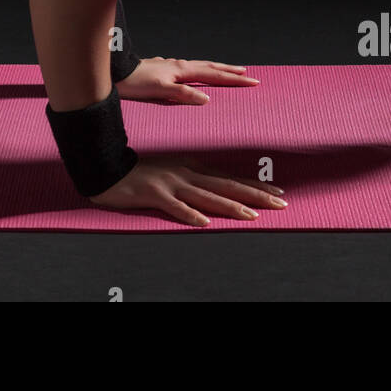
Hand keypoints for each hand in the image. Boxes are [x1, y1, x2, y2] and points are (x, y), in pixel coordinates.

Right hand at [88, 155, 287, 225]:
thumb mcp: (173, 172)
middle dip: (255, 195)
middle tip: (280, 203)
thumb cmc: (142, 173)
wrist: (109, 167)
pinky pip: (175, 207)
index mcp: (192, 167)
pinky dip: (190, 214)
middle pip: (226, 186)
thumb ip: (194, 180)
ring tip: (252, 215)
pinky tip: (204, 223)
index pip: (230, 178)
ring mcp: (171, 183)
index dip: (255, 186)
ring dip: (230, 205)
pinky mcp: (154, 194)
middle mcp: (186, 173)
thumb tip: (217, 192)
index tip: (278, 192)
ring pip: (207, 196)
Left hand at [114, 56, 259, 103]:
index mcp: (183, 70)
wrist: (116, 73)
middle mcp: (180, 66)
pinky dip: (201, 71)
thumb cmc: (135, 83)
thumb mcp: (161, 90)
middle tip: (249, 74)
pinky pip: (190, 70)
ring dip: (217, 69)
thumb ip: (183, 94)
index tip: (252, 82)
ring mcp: (172, 67)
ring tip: (229, 71)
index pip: (214, 75)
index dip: (234, 79)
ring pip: (201, 67)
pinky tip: (195, 74)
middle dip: (230, 71)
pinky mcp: (164, 71)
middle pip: (211, 67)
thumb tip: (207, 99)